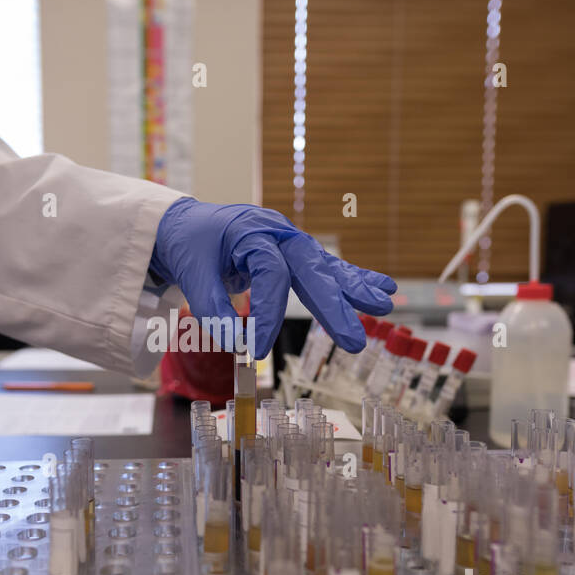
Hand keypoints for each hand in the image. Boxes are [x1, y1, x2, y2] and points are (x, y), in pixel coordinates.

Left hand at [150, 198, 395, 358]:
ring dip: (355, 289)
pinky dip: (354, 279)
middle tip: (354, 340)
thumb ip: (212, 307)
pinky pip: (328, 269)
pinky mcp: (296, 255)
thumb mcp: (192, 272)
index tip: (255, 349)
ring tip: (384, 305)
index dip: (266, 314)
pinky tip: (384, 288)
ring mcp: (291, 243)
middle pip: (310, 269)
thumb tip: (233, 344)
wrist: (190, 225)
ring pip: (326, 267)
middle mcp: (278, 233)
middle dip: (334, 305)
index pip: (269, 275)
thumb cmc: (191, 244)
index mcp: (251, 231)